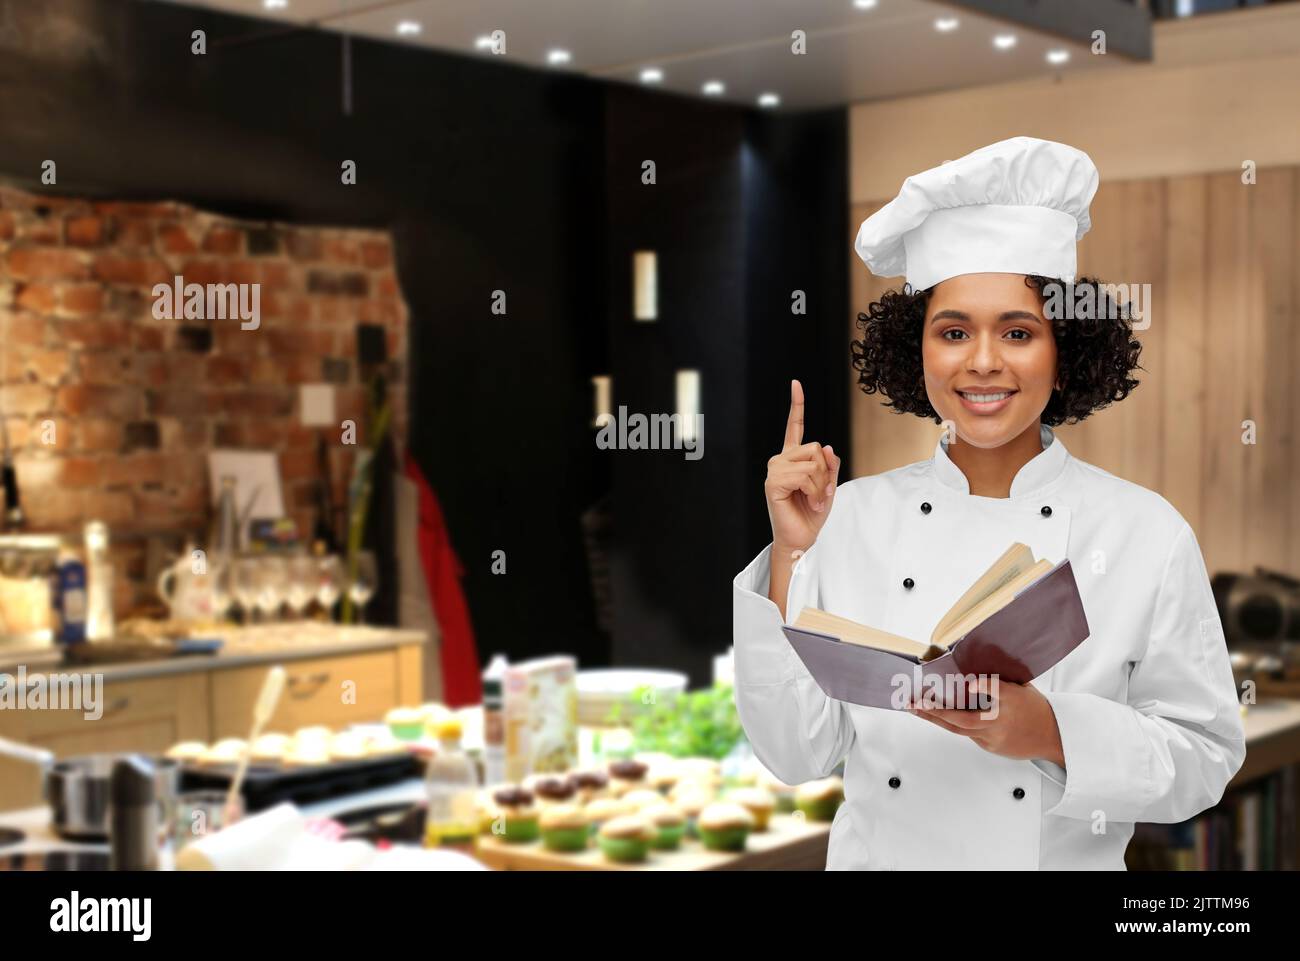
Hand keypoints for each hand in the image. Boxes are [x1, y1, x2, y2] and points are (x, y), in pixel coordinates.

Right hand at [764, 379, 840, 555]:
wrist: (802, 538)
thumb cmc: (812, 513)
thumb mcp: (829, 485)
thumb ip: (829, 464)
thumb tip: (824, 445)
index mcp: (793, 458)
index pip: (794, 427)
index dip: (796, 405)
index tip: (796, 383)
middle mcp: (781, 459)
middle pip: (814, 447)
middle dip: (825, 472)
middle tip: (821, 492)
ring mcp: (775, 469)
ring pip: (812, 461)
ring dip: (820, 483)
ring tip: (814, 498)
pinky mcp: (773, 482)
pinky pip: (805, 475)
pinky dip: (814, 490)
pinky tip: (809, 501)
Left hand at [907, 676, 1065, 766]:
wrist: (1053, 738)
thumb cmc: (1035, 707)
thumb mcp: (1022, 687)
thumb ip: (997, 682)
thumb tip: (970, 673)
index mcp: (1013, 700)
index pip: (999, 690)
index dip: (985, 686)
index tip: (971, 683)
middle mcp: (1002, 721)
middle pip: (964, 719)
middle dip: (936, 711)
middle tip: (915, 702)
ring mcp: (994, 738)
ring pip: (960, 729)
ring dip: (937, 718)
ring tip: (916, 708)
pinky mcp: (991, 747)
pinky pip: (968, 734)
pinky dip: (954, 724)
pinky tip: (938, 715)